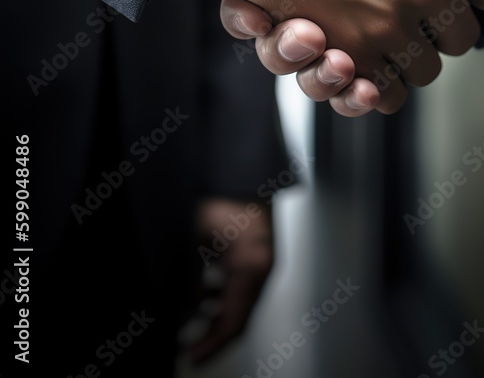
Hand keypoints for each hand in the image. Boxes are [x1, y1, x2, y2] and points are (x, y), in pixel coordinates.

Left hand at [184, 198, 272, 364]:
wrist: (239, 163)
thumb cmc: (221, 193)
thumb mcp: (195, 238)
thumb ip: (189, 278)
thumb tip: (182, 309)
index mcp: (252, 266)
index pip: (235, 321)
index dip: (213, 345)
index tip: (195, 358)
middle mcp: (263, 265)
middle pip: (240, 313)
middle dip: (212, 330)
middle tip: (191, 345)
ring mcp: (262, 256)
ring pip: (240, 297)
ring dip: (214, 309)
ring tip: (189, 316)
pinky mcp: (257, 246)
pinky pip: (241, 280)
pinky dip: (221, 290)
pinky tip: (203, 289)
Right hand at [209, 0, 483, 114]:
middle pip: (459, 36)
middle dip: (439, 27)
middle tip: (406, 6)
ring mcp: (386, 21)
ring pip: (422, 69)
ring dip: (402, 58)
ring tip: (373, 29)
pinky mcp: (344, 51)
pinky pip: (382, 93)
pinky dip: (373, 89)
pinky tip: (356, 65)